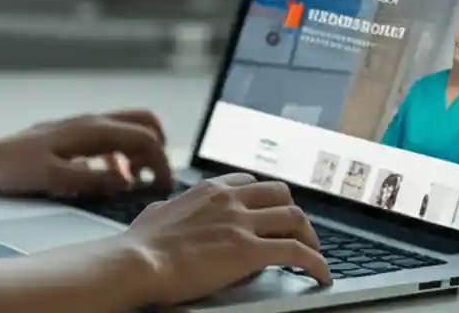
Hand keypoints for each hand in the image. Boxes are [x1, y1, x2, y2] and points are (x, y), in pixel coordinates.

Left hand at [0, 110, 173, 197]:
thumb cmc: (13, 169)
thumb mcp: (53, 179)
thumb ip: (91, 179)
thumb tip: (127, 181)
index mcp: (91, 129)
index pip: (144, 136)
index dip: (161, 162)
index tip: (163, 188)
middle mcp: (91, 122)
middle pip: (143, 121)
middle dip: (158, 148)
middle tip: (155, 180)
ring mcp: (82, 129)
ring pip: (128, 131)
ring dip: (139, 154)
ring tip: (135, 185)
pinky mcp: (74, 139)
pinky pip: (109, 143)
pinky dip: (120, 159)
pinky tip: (108, 181)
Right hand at [121, 173, 332, 305]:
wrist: (137, 261)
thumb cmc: (140, 244)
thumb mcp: (158, 213)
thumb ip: (172, 208)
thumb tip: (169, 210)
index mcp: (210, 190)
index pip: (251, 183)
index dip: (266, 199)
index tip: (270, 213)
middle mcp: (231, 200)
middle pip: (280, 195)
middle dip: (292, 213)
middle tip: (297, 233)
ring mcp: (242, 223)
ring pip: (295, 218)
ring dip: (309, 236)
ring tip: (314, 253)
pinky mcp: (250, 251)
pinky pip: (297, 252)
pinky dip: (316, 263)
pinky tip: (321, 274)